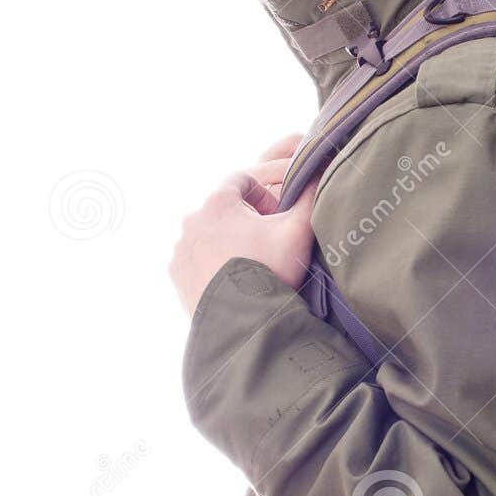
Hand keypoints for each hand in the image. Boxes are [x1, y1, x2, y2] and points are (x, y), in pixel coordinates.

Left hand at [169, 134, 318, 317]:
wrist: (244, 322)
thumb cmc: (270, 271)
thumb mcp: (298, 230)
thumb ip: (310, 196)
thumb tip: (318, 174)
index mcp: (219, 202)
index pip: (242, 181)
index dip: (264, 194)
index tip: (276, 217)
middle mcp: (193, 220)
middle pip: (224, 209)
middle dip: (246, 220)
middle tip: (268, 244)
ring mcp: (181, 248)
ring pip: (210, 234)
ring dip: (228, 241)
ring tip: (251, 264)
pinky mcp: (177, 273)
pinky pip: (196, 259)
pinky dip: (212, 263)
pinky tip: (233, 280)